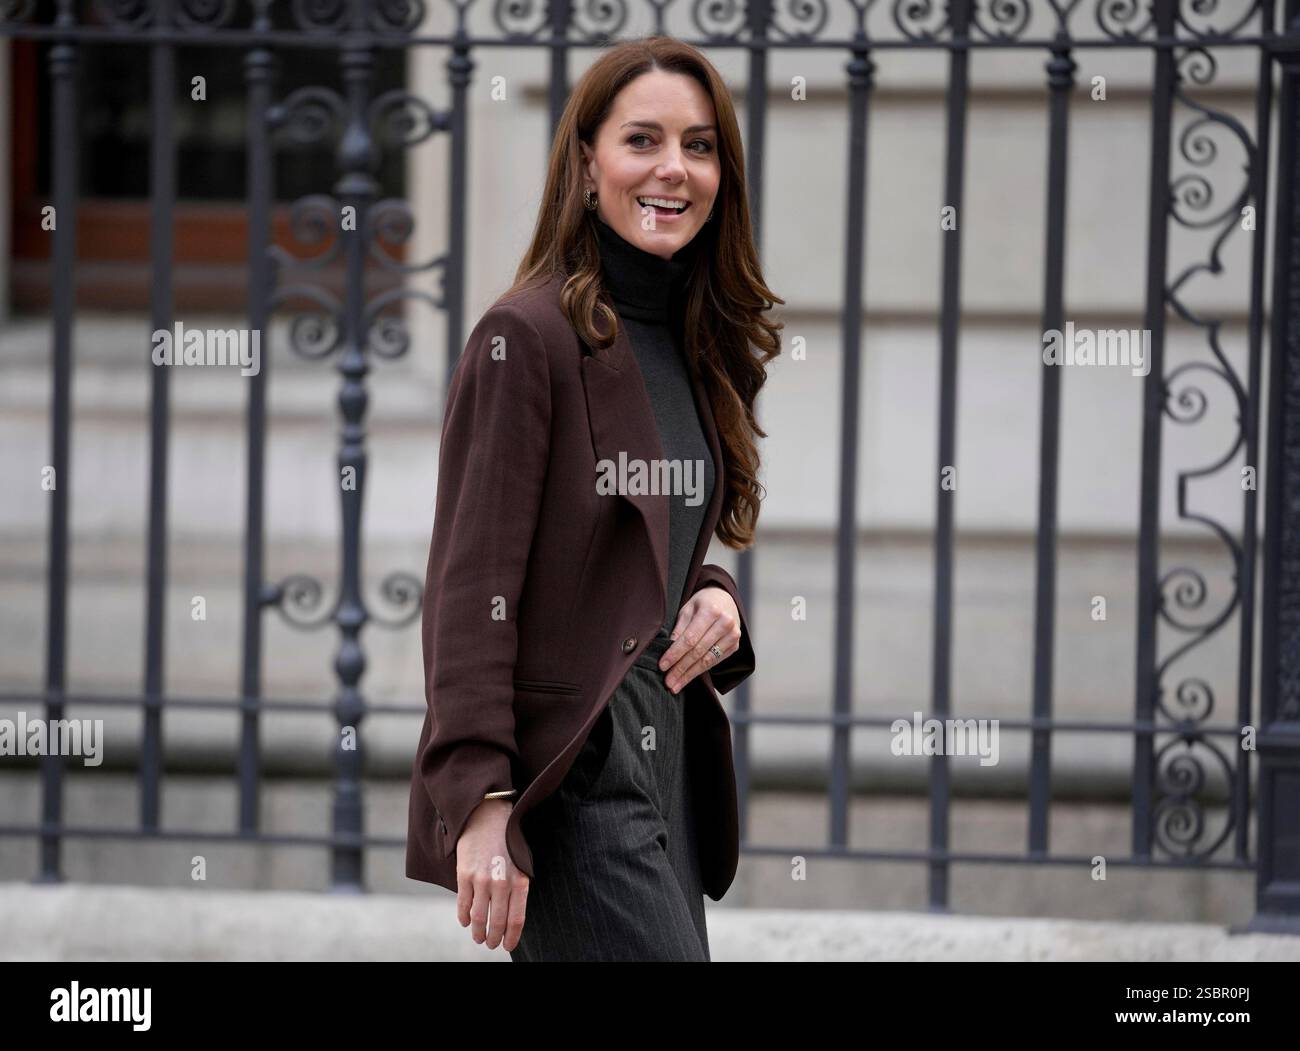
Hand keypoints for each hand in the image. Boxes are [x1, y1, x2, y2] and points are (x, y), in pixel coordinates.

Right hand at [454, 797, 528, 951]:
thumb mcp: (521, 863)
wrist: (487, 816)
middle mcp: (502, 882)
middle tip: (490, 944)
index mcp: (520, 881)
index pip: (516, 920)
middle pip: (496, 923)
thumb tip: (512, 918)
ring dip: (478, 932)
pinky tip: (465, 922)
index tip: (507, 947)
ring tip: (478, 937)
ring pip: (478, 918)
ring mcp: (482, 879)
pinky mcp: (464, 875)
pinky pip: (463, 905)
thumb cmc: (507, 841)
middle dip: (493, 939)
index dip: (511, 938)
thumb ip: (518, 888)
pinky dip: (463, 918)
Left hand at [658, 585, 741, 693]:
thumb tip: (667, 649)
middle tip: (668, 682)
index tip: (662, 666)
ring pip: (707, 661)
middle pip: (698, 652)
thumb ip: (679, 629)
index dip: (675, 654)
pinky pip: (714, 662)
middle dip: (681, 668)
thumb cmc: (702, 604)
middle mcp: (725, 623)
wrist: (725, 600)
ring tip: (675, 685)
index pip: (690, 638)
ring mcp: (733, 636)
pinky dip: (700, 671)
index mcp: (711, 611)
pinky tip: (688, 678)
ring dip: (689, 675)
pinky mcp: (735, 646)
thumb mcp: (687, 609)